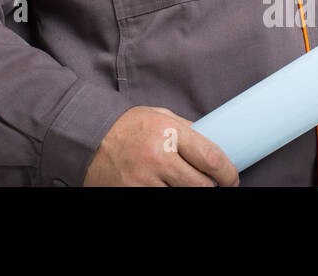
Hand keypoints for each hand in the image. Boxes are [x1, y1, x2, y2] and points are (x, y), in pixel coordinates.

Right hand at [82, 105, 240, 185]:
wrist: (86, 138)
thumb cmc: (125, 126)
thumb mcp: (157, 116)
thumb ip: (185, 129)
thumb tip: (214, 143)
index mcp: (167, 131)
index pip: (211, 158)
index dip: (228, 173)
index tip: (231, 179)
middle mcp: (158, 156)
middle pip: (202, 186)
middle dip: (212, 188)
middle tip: (213, 186)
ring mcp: (144, 179)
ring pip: (184, 196)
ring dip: (189, 192)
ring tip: (183, 183)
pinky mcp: (133, 193)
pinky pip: (162, 200)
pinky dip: (167, 194)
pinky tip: (165, 187)